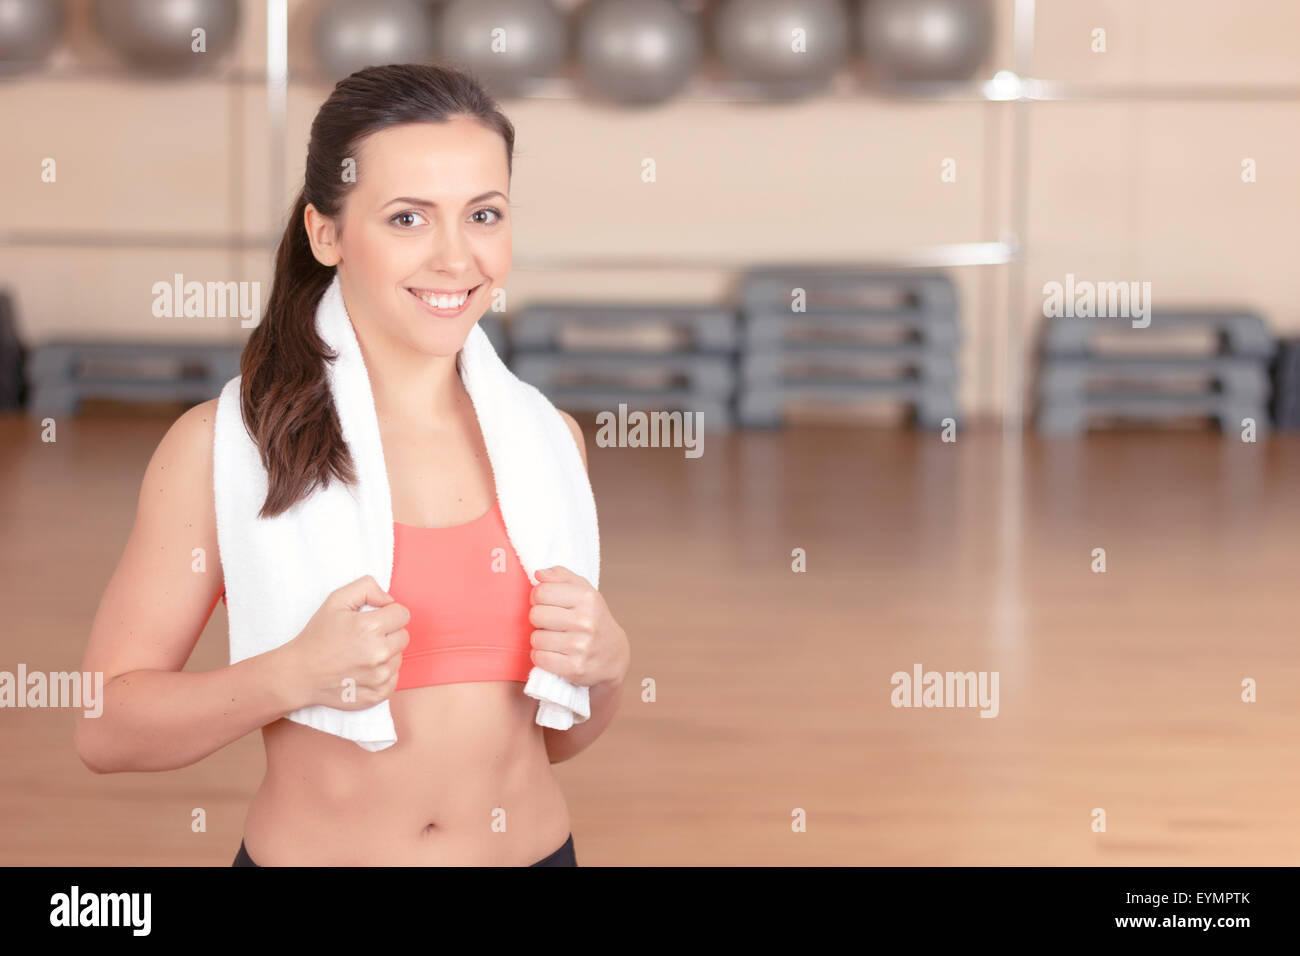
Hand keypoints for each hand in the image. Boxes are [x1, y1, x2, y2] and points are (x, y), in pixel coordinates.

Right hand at [277, 575, 410, 710]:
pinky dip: (383, 674)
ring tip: (361, 654)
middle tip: (364, 637)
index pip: (403, 614)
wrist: (300, 673)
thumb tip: (389, 599)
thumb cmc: (317, 636)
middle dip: (388, 633)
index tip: (374, 619)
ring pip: (399, 657)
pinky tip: (364, 670)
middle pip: (403, 636)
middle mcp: (379, 653)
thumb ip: (366, 588)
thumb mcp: (336, 600)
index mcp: (371, 627)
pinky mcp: (378, 695)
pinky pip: (395, 678)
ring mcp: (380, 676)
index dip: (388, 613)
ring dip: (386, 654)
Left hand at [528, 566, 628, 687]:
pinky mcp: (574, 668)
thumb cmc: (593, 620)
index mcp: (587, 598)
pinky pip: (539, 658)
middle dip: (539, 620)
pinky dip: (542, 657)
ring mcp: (581, 646)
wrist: (613, 657)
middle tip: (552, 624)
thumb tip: (538, 573)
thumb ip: (561, 577)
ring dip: (541, 640)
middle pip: (536, 615)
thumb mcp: (584, 593)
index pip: (541, 591)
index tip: (547, 604)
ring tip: (556, 640)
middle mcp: (586, 621)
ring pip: (536, 638)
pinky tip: (555, 654)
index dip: (539, 598)